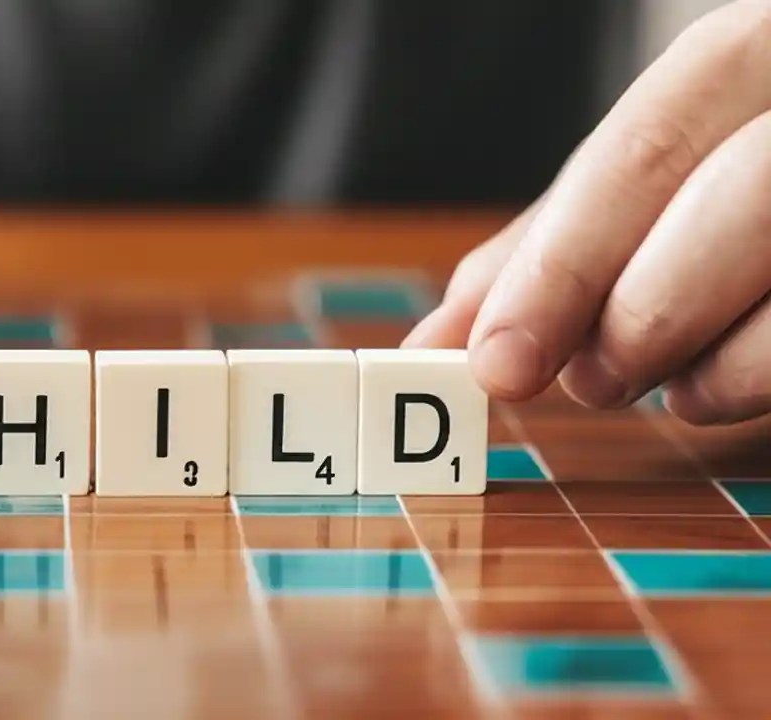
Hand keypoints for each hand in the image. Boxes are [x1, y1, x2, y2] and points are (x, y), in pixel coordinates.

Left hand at [405, 0, 770, 425]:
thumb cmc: (731, 194)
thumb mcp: (649, 192)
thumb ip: (550, 248)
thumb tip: (438, 336)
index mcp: (748, 56)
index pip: (644, 147)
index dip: (561, 264)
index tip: (492, 362)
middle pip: (734, 199)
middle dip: (640, 313)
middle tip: (582, 385)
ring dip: (709, 360)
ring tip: (654, 383)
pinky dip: (761, 374)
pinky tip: (714, 386)